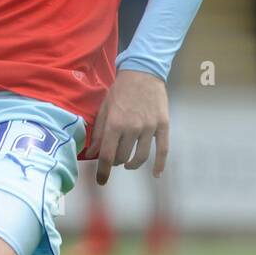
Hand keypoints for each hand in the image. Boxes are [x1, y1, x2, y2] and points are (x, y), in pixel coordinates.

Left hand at [85, 69, 169, 185]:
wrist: (144, 72)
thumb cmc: (120, 91)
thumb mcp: (104, 108)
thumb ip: (99, 132)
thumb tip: (92, 154)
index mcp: (115, 123)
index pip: (107, 156)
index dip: (103, 172)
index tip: (101, 182)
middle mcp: (132, 127)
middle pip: (123, 157)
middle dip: (117, 161)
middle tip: (115, 157)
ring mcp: (150, 127)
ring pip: (141, 157)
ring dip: (132, 164)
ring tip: (128, 163)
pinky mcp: (163, 125)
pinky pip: (163, 150)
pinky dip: (160, 164)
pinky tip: (156, 174)